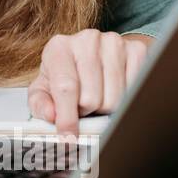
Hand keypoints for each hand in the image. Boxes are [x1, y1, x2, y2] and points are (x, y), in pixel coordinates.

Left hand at [27, 30, 151, 137]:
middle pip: (92, 98)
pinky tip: (113, 90)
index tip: (69, 137)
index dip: (67, 118)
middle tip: (82, 105)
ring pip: (115, 99)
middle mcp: (87, 40)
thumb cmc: (65, 74)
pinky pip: (135, 91)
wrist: (91, 53)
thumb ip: (40, 104)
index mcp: (59, 47)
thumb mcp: (44, 88)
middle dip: (86, 111)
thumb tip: (51, 116)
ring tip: (97, 97)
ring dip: (105, 108)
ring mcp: (114, 43)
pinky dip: (124, 100)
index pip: (66, 88)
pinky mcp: (137, 49)